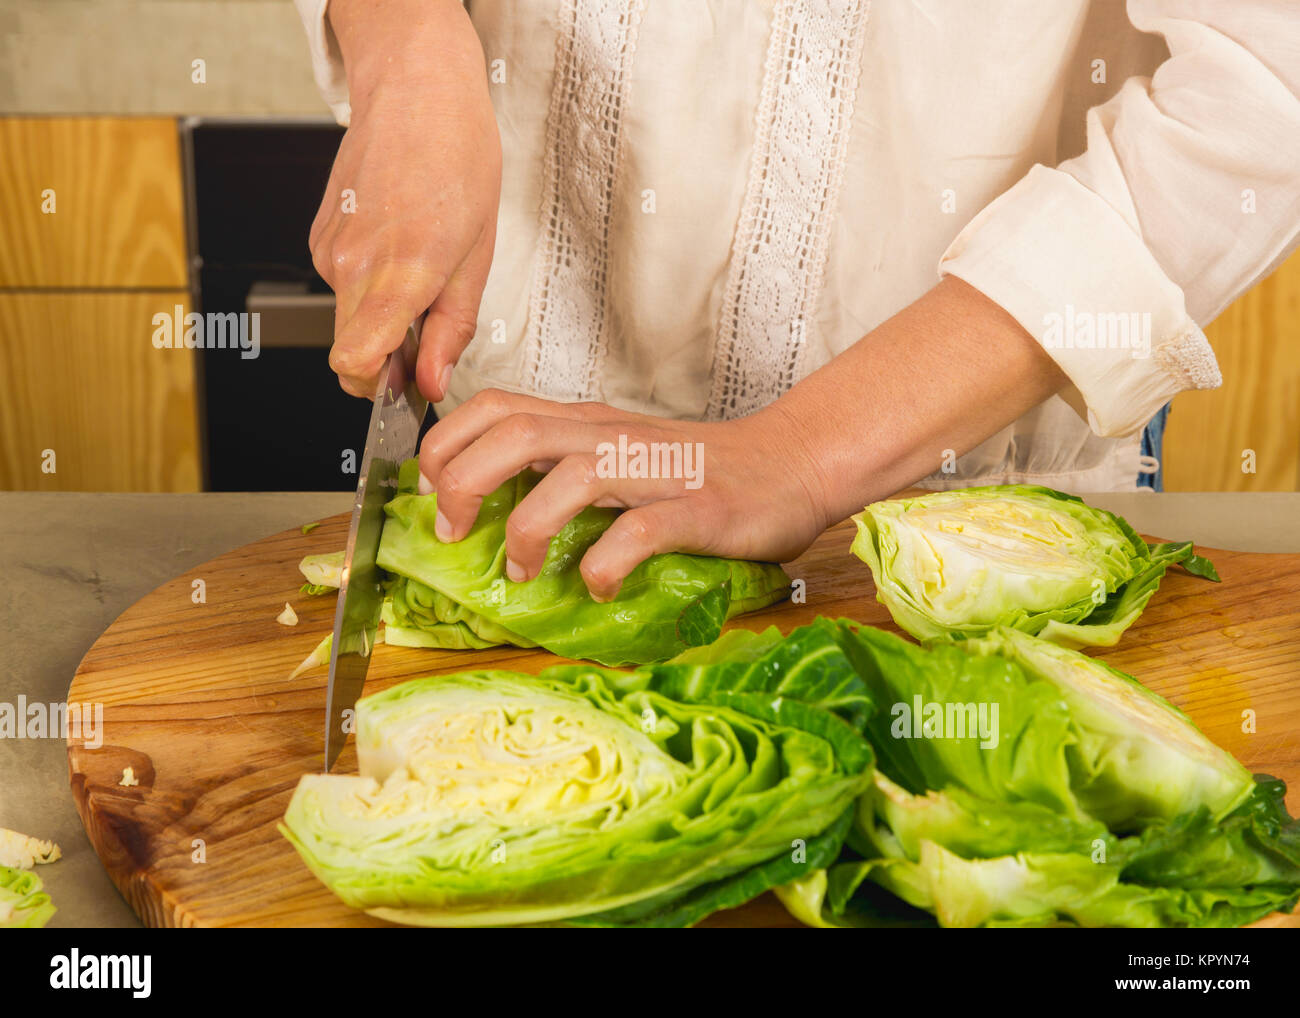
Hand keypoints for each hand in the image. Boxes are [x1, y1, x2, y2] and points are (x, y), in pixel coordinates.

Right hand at [310, 0, 499, 399]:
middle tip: (430, 336)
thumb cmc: (457, 159)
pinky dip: (369, 286)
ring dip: (382, 318)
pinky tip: (398, 246)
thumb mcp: (478, 255)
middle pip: (351, 352)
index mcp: (402, 272)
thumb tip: (433, 381)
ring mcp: (330, 250)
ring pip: (349, 319)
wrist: (416, 91)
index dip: (376, 388)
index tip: (404, 387)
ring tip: (422, 270)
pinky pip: (343, 286)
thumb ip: (453, 328)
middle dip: (387, 361)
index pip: (355, 360)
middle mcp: (354, 265)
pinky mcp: (320, 238)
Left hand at [416, 278, 1066, 600]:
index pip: (498, 406)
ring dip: (529, 529)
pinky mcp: (696, 511)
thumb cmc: (701, 472)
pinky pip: (640, 533)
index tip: (432, 491)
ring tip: (521, 572)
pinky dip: (606, 563)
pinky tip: (597, 588)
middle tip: (454, 534)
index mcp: (588, 423)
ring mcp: (655, 473)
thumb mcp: (620, 454)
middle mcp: (612, 438)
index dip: (448, 443)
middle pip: (516, 434)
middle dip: (465, 482)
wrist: (791, 464)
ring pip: (571, 478)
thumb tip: (492, 511)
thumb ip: (565, 468)